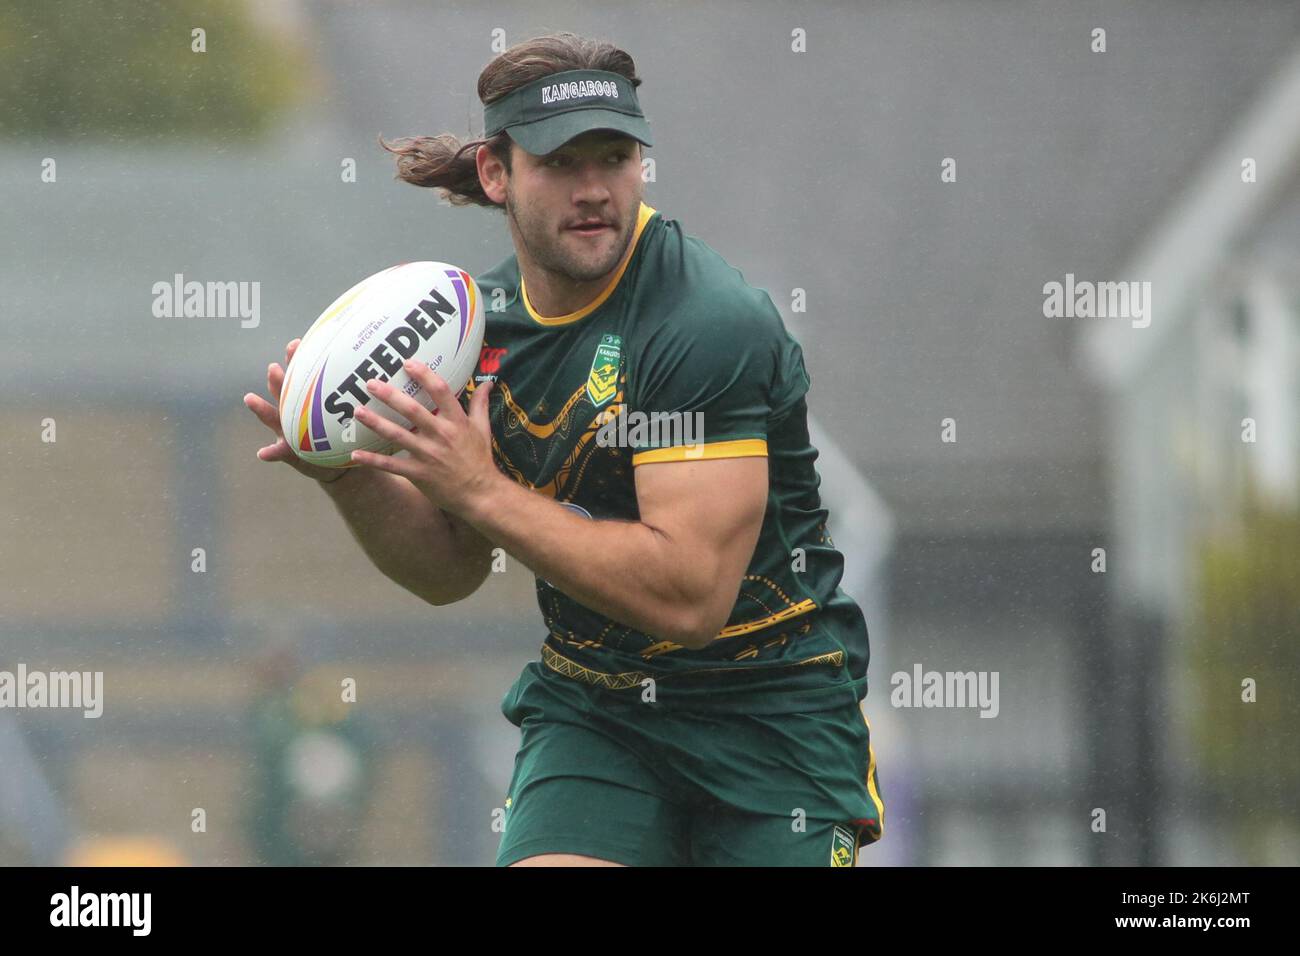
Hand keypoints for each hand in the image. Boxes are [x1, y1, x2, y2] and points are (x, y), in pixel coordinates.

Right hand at [243, 339, 348, 483]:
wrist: (338, 464)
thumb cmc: (341, 434)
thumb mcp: (348, 413)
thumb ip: (354, 394)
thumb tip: (374, 366)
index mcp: (305, 401)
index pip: (300, 376)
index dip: (296, 359)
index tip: (297, 344)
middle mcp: (292, 412)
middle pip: (283, 392)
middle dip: (277, 380)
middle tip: (273, 367)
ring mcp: (286, 431)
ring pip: (273, 416)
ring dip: (261, 408)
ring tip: (250, 398)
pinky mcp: (288, 452)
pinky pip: (278, 452)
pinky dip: (271, 452)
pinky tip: (263, 452)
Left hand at [349, 360, 500, 515]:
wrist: (480, 493)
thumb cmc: (480, 459)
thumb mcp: (483, 429)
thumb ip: (480, 404)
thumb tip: (488, 382)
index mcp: (457, 422)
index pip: (441, 392)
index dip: (424, 375)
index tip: (408, 363)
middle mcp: (441, 435)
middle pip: (412, 410)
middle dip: (390, 395)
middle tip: (370, 383)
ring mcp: (428, 454)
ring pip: (397, 435)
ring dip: (376, 422)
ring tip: (357, 411)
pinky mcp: (418, 473)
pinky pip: (391, 465)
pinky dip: (372, 461)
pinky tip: (354, 455)